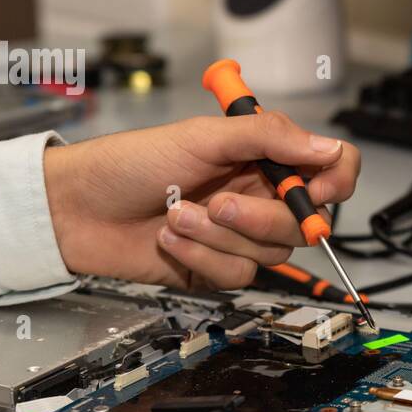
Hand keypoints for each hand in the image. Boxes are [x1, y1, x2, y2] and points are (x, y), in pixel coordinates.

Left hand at [43, 113, 359, 289]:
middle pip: (303, 222)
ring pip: (270, 254)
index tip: (317, 189)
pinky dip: (200, 257)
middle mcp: (258, 196)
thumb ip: (268, 138)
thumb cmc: (130, 163)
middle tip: (218, 203)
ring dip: (219, 236)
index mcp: (263, 158)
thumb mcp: (202, 136)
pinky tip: (169, 239)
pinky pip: (236, 274)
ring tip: (177, 215)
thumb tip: (328, 146)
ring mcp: (239, 235)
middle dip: (260, 217)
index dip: (335, 180)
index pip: (329, 168)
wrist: (76, 209)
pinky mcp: (216, 269)